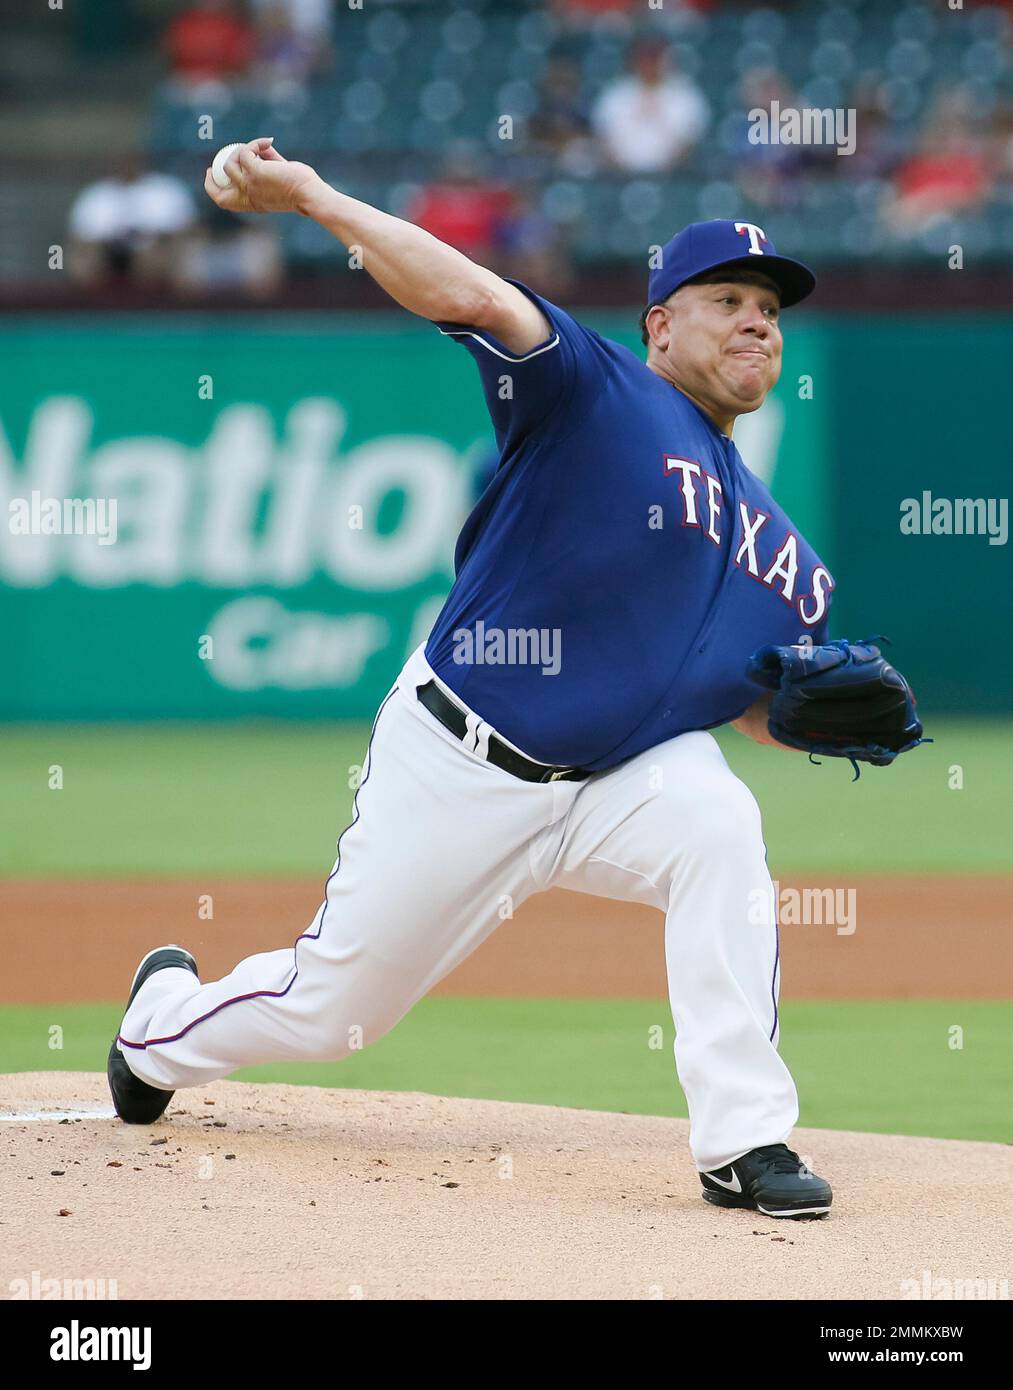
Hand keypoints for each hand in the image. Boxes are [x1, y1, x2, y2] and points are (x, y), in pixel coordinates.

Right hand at [203, 138, 320, 214]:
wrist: (309, 194)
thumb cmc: (301, 189)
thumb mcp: (278, 178)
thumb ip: (267, 164)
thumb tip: (261, 147)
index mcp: (251, 203)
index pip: (224, 201)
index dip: (213, 188)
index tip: (212, 175)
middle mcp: (247, 196)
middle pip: (217, 193)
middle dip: (210, 180)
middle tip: (212, 165)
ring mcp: (249, 185)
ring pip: (228, 164)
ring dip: (239, 151)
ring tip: (259, 147)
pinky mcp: (255, 172)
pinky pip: (245, 151)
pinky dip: (255, 144)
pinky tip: (268, 142)